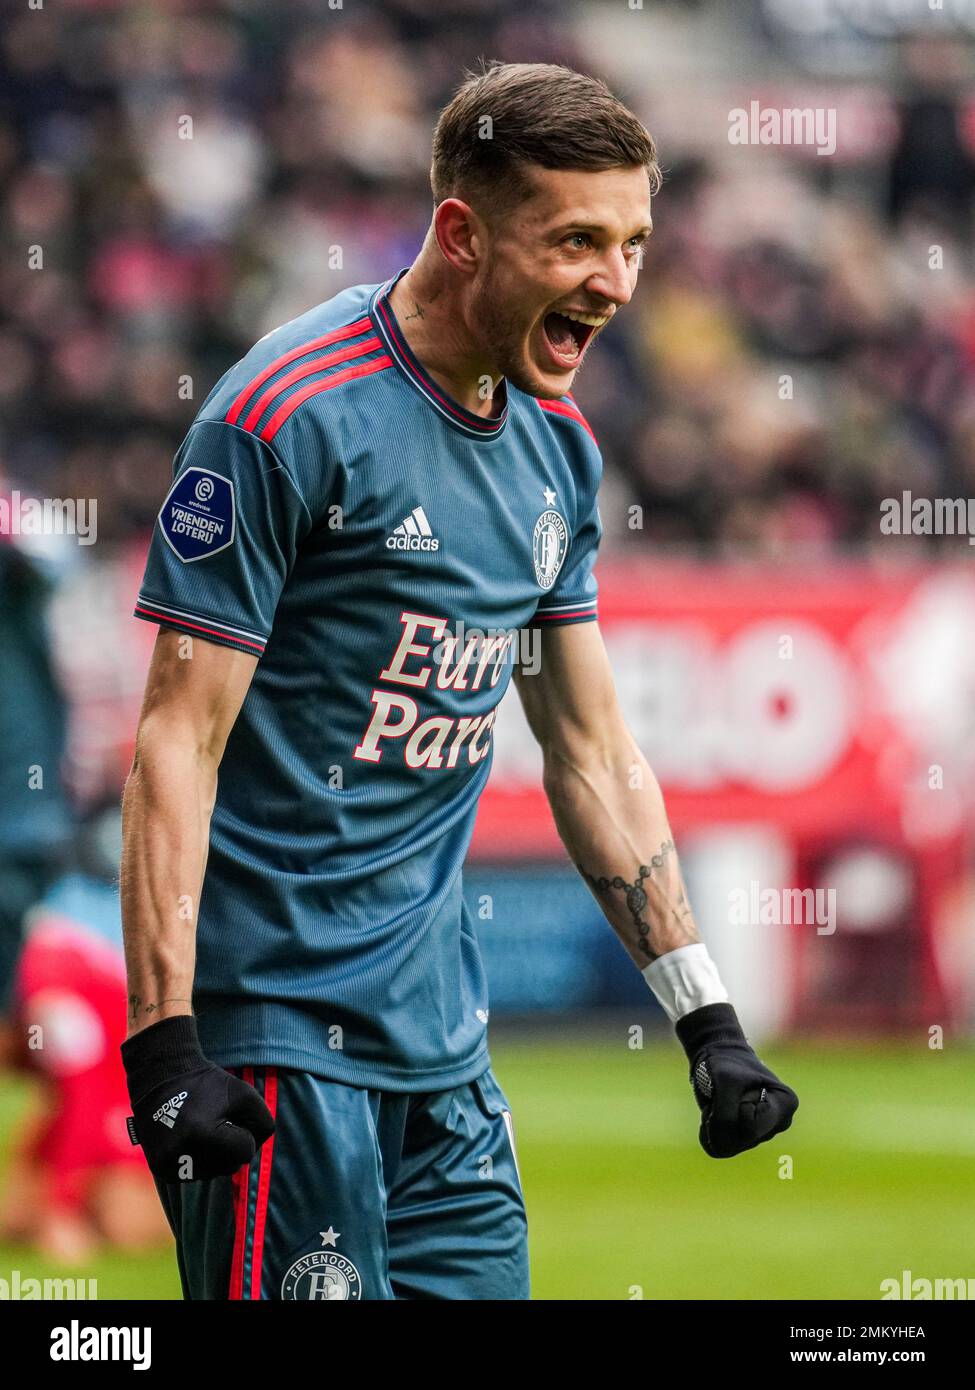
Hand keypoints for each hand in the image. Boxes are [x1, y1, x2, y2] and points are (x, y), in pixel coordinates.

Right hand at [122, 1015, 273, 1181]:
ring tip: (202, 1128)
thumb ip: (263, 1123)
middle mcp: (181, 1154)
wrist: (161, 1077)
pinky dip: (199, 1160)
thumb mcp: (244, 1093)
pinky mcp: (160, 1169)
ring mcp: (168, 1164)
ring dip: (216, 1155)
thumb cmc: (207, 1084)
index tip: (231, 1116)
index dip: (245, 1132)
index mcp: (202, 1133)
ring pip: (214, 1173)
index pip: (246, 1152)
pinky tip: (191, 1139)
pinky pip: (195, 1175)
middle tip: (215, 1121)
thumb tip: (255, 1151)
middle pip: (230, 1167)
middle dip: (231, 1146)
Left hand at [675, 1003, 797, 1158]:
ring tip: (721, 1100)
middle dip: (724, 1117)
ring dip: (715, 1122)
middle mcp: (779, 1123)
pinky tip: (713, 1113)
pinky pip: (719, 1149)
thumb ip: (725, 1116)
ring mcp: (762, 1134)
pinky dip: (709, 1132)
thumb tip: (720, 1145)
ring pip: (729, 1146)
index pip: (751, 1128)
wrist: (717, 1055)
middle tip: (728, 1093)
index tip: (740, 1086)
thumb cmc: (726, 1063)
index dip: (736, 1106)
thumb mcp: (725, 1081)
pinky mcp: (744, 1140)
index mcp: (785, 1105)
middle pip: (742, 1140)